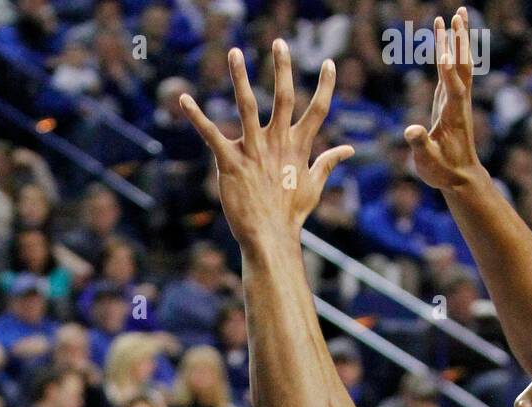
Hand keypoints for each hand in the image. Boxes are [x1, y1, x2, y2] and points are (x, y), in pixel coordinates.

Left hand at [179, 40, 353, 245]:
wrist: (269, 239)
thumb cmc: (290, 215)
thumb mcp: (313, 186)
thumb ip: (328, 162)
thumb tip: (348, 149)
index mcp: (298, 147)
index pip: (317, 110)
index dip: (325, 86)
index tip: (329, 63)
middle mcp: (277, 144)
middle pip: (284, 98)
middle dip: (283, 69)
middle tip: (280, 42)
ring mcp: (254, 152)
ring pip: (247, 106)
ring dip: (240, 78)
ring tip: (235, 52)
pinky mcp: (230, 163)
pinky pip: (212, 134)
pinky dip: (197, 117)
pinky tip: (183, 99)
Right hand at [402, 8, 484, 191]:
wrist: (461, 177)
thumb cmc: (443, 172)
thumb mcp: (427, 162)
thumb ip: (420, 145)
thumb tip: (411, 130)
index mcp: (453, 116)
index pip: (453, 89)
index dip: (448, 72)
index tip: (444, 52)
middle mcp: (459, 103)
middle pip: (461, 66)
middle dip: (459, 40)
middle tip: (457, 15)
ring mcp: (457, 101)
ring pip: (460, 64)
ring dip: (459, 40)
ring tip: (457, 16)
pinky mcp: (452, 102)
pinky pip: (453, 72)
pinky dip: (450, 55)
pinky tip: (447, 43)